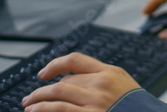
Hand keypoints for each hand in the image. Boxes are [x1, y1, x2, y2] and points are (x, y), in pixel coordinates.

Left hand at [21, 52, 139, 110]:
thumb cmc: (138, 109)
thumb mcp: (124, 87)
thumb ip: (103, 80)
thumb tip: (74, 82)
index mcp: (110, 73)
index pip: (75, 60)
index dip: (55, 65)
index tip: (44, 73)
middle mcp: (101, 84)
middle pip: (64, 81)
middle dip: (42, 89)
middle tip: (30, 96)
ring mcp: (96, 101)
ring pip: (58, 94)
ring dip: (38, 99)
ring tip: (28, 105)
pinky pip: (60, 109)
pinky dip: (44, 109)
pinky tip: (36, 111)